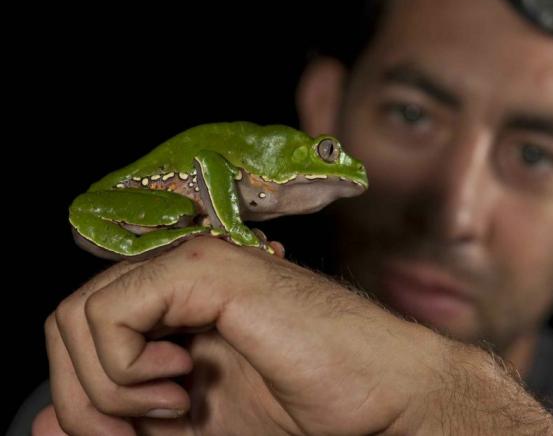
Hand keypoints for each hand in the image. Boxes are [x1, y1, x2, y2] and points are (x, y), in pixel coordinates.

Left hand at [39, 236, 455, 434]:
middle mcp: (176, 277)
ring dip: (102, 388)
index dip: (82, 396)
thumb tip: (39, 427)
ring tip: (171, 406)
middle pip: (67, 326)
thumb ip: (120, 422)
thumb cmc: (302, 408)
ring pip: (76, 317)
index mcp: (174, 308)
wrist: (380, 397)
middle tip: (141, 432)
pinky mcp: (208, 269)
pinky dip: (122, 368)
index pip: (82, 335)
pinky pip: (109, 314)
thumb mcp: (193, 428)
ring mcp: (191, 265)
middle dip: (84, 401)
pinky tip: (180, 382)